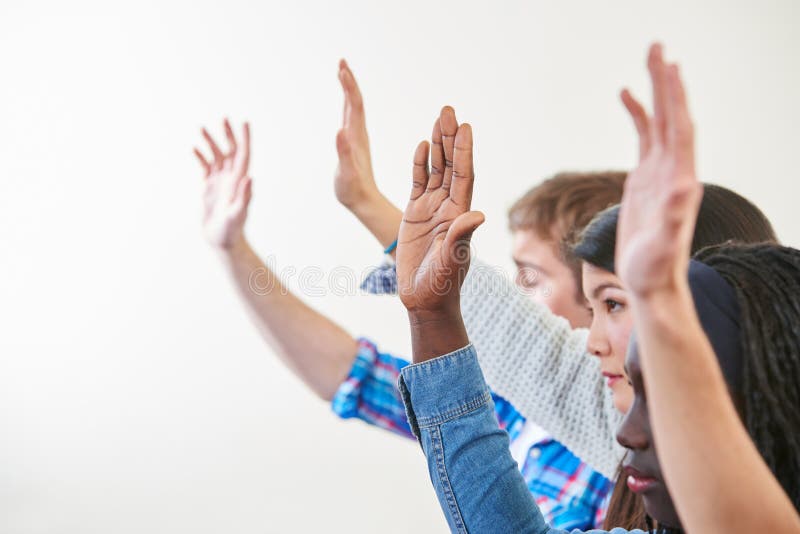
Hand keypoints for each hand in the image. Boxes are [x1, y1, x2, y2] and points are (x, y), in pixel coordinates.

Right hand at [194, 119, 251, 249]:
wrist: (221, 241)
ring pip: (216, 157)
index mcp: (239, 181)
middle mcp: (231, 179)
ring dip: (211, 142)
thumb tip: (249, 177)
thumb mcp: (237, 214)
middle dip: (228, 135)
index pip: (243, 154)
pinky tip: (194, 148)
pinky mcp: (208, 188)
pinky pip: (205, 167)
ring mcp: (219, 182)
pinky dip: (200, 157)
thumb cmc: (231, 230)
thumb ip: (244, 196)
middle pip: (231, 151)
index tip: (244, 122)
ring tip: (202, 129)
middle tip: (224, 118)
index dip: (245, 138)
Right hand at [334, 60, 378, 209]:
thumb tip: (340, 130)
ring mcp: (357, 138)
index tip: (343, 67)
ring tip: (342, 74)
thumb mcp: (347, 172)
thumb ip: (344, 152)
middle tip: (341, 61)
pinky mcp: (353, 144)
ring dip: (348, 89)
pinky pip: (351, 118)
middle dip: (348, 81)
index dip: (349, 85)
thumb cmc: (353, 190)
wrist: (364, 201)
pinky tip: (345, 102)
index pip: (355, 104)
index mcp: (357, 136)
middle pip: (355, 101)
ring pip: (354, 108)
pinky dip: (347, 104)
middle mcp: (359, 133)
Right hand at [396, 106, 484, 314]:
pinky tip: (422, 146)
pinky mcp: (414, 215)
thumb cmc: (442, 284)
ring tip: (439, 118)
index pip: (463, 176)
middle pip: (451, 165)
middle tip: (449, 110)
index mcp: (460, 215)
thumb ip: (461, 237)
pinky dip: (420, 164)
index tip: (466, 127)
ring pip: (436, 170)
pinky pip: (418, 183)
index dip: (464, 151)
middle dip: (450, 138)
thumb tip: (478, 214)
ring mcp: (431, 209)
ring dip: (437, 144)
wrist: (424, 299)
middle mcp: (448, 207)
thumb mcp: (451, 260)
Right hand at [615, 44, 702, 297]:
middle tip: (657, 46)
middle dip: (665, 81)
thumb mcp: (664, 245)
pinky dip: (638, 114)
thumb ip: (674, 217)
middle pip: (672, 116)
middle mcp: (675, 170)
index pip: (680, 129)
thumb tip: (685, 185)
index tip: (668, 66)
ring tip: (649, 58)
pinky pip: (644, 137)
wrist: (652, 282)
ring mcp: (660, 173)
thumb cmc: (656, 268)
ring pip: (661, 121)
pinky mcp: (646, 179)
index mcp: (680, 179)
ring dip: (655, 90)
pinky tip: (626, 96)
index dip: (674, 97)